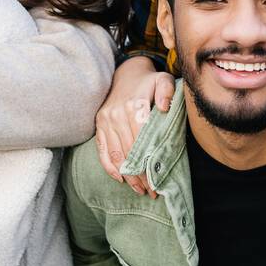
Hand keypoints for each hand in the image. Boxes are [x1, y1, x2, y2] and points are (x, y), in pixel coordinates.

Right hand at [94, 56, 173, 196]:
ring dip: (127, 176)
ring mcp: (105, 121)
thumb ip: (167, 91)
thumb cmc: (150, 81)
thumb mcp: (163, 80)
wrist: (126, 73)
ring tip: (140, 190)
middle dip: (141, 175)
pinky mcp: (99, 125)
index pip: (142, 141)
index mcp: (134, 105)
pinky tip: (120, 179)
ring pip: (116, 155)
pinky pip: (102, 151)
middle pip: (129, 152)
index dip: (149, 163)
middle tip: (152, 192)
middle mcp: (117, 114)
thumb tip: (164, 108)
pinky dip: (110, 167)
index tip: (158, 180)